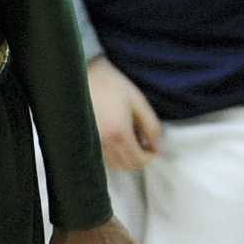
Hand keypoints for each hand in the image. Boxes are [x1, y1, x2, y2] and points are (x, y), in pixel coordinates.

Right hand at [88, 57, 160, 174]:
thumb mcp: (139, 103)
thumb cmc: (114, 86)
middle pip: (127, 166)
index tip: (156, 146)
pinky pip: (105, 158)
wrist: (85, 77)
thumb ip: (151, 126)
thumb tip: (158, 146)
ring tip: (134, 139)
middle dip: (141, 159)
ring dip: (128, 158)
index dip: (151, 156)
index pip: (139, 160)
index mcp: (119, 134)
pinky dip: (116, 155)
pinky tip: (120, 139)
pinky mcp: (86, 141)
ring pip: (115, 165)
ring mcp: (93, 144)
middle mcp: (104, 143)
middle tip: (147, 143)